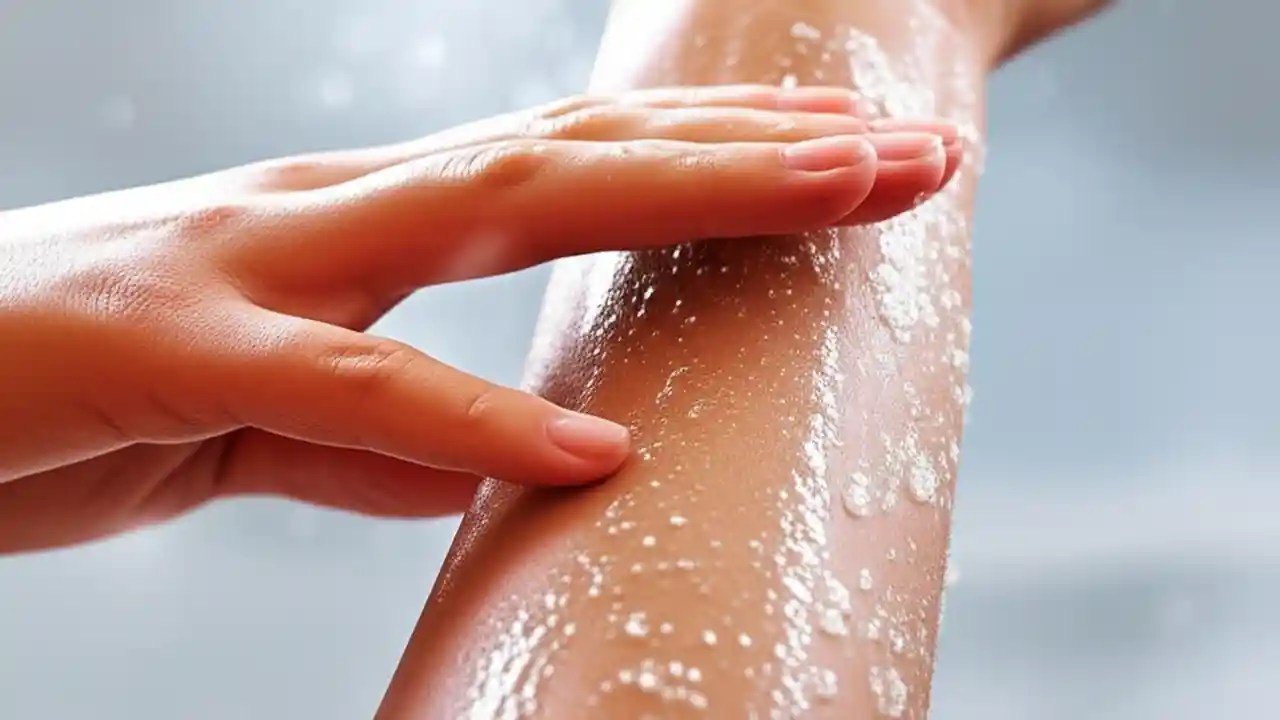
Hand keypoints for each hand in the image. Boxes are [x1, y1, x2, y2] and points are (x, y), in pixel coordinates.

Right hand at [0, 84, 959, 551]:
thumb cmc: (81, 385)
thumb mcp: (261, 412)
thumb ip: (375, 435)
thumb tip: (494, 462)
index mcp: (359, 219)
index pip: (571, 160)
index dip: (714, 151)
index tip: (845, 153)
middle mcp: (333, 208)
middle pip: (578, 152)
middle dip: (752, 146)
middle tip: (909, 150)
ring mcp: (261, 264)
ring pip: (497, 207)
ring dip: (678, 198)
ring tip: (838, 199)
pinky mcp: (182, 357)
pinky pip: (350, 392)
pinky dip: (472, 420)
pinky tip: (594, 443)